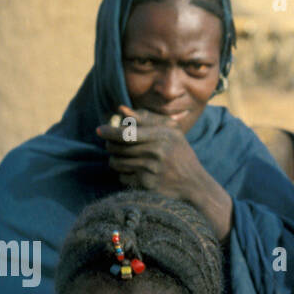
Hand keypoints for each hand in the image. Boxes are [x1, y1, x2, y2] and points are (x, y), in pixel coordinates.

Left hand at [95, 105, 230, 234]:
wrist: (194, 184)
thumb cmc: (180, 153)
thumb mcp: (170, 132)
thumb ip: (146, 119)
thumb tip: (121, 109)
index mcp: (161, 135)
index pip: (126, 133)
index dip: (109, 131)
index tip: (99, 130)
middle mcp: (156, 152)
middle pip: (117, 147)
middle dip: (110, 146)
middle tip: (112, 145)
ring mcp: (151, 169)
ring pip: (117, 162)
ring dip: (116, 160)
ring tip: (123, 159)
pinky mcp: (147, 185)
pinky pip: (123, 177)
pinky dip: (125, 175)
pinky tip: (134, 173)